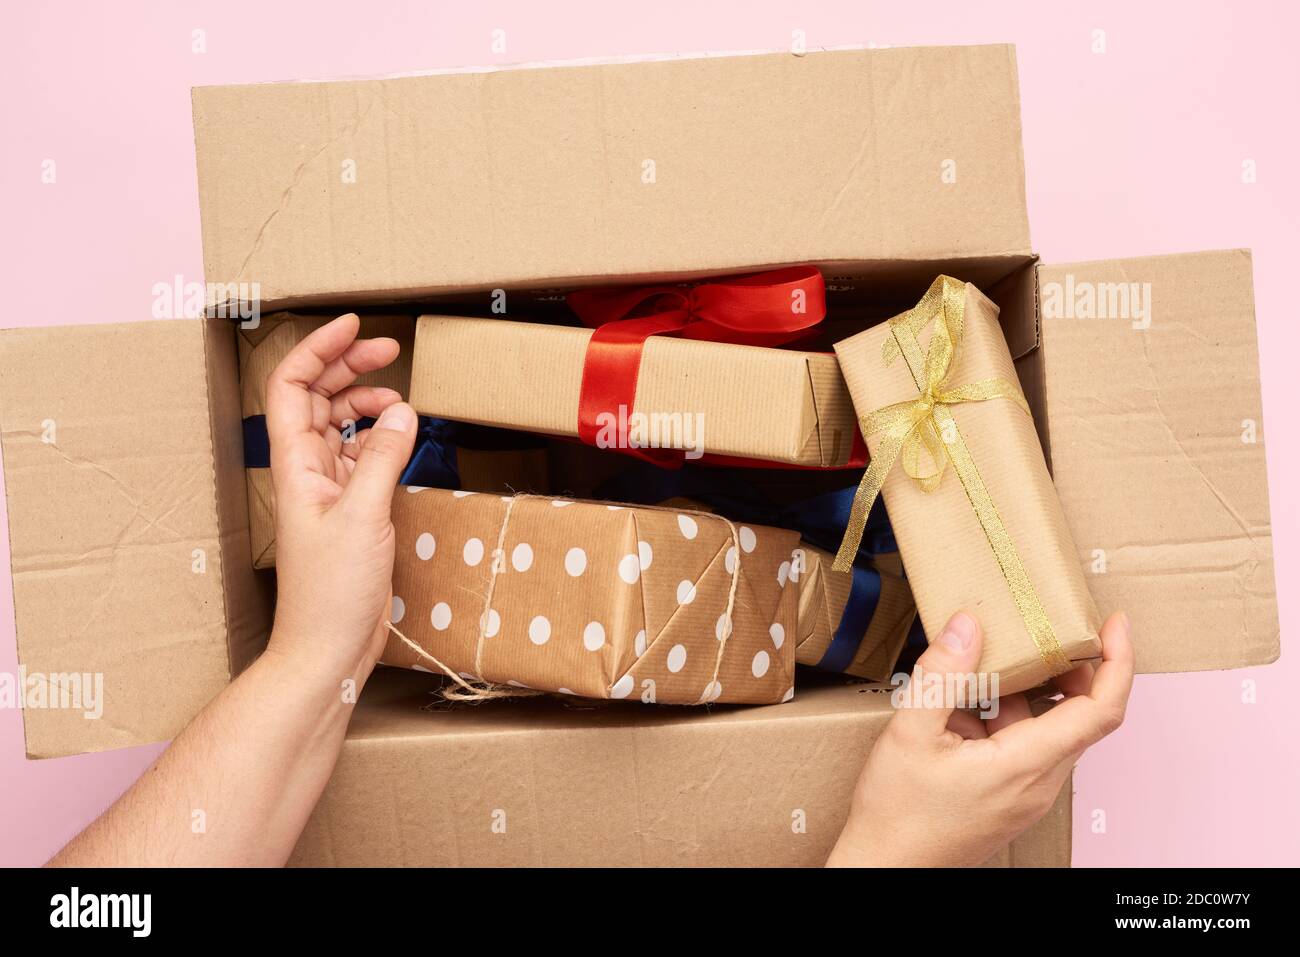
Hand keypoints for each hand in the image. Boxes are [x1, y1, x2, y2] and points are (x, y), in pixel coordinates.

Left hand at [261, 313, 415, 686]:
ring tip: (398, 396)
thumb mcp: (363, 516)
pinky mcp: (348, 512)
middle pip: (317, 398)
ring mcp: (325, 490)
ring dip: (364, 402)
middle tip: (388, 349)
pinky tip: (399, 436)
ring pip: (339, 426)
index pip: (293, 387)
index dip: (318, 349)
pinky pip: (360, 458)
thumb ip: (384, 459)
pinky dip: (378, 438)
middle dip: (348, 366)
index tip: (354, 326)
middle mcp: (305, 470)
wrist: (326, 648)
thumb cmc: (331, 592)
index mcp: (294, 464)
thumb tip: (402, 411)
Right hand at [827, 609, 1133, 866]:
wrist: (886, 867)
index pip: (1100, 710)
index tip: (1113, 625)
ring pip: (1048, 729)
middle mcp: (1039, 782)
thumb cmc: (897, 812)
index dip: (1117, 663)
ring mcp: (1027, 793)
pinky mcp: (1010, 798)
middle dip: (1068, 667)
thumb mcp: (910, 733)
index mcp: (1027, 765)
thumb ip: (942, 674)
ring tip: (988, 662)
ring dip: (1027, 692)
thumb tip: (968, 624)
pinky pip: (1025, 746)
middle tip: (1044, 627)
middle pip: (1080, 715)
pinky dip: (1005, 716)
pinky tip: (964, 704)